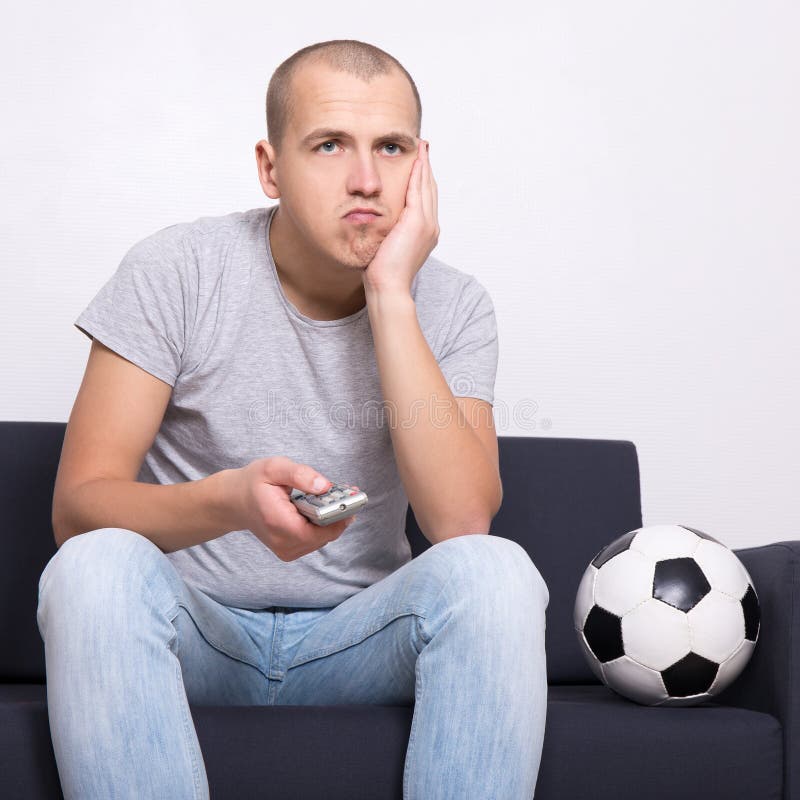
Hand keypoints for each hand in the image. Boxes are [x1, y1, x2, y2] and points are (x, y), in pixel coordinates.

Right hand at [227, 457, 357, 561]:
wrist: (234, 502)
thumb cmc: (254, 482)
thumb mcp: (274, 468)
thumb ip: (300, 475)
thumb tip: (325, 486)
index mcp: (278, 522)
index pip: (318, 531)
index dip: (339, 517)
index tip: (351, 499)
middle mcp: (282, 542)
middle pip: (324, 535)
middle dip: (339, 515)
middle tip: (349, 494)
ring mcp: (286, 550)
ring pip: (323, 539)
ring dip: (334, 520)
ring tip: (338, 499)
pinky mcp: (289, 551)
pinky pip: (316, 541)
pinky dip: (324, 526)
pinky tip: (326, 509)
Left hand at [361, 139, 438, 296]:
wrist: (388, 287)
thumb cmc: (382, 274)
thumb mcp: (385, 248)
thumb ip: (387, 233)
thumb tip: (375, 225)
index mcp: (425, 234)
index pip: (425, 200)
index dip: (423, 181)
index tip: (419, 165)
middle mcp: (431, 227)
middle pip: (430, 189)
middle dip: (427, 168)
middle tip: (424, 148)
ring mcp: (427, 224)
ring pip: (427, 187)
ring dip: (424, 165)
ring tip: (421, 147)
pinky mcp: (418, 222)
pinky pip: (419, 190)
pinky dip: (419, 173)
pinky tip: (415, 159)